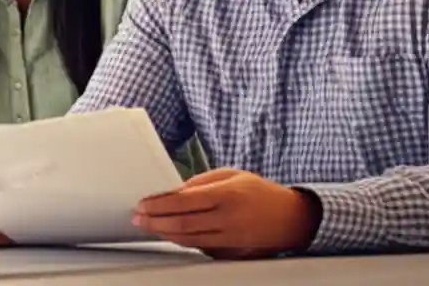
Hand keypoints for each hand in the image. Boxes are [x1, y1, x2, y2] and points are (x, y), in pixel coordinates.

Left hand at [131, 168, 320, 258]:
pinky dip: (182, 240)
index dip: (159, 204)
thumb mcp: (231, 174)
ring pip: (188, 240)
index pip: (184, 201)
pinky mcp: (231, 252)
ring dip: (163, 233)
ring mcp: (229, 239)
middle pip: (182, 224)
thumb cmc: (259, 192)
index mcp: (226, 195)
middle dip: (154, 221)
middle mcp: (227, 219)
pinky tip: (169, 234)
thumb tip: (172, 192)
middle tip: (138, 217)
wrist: (290, 218)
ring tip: (148, 225)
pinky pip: (200, 247)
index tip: (142, 203)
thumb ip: (200, 182)